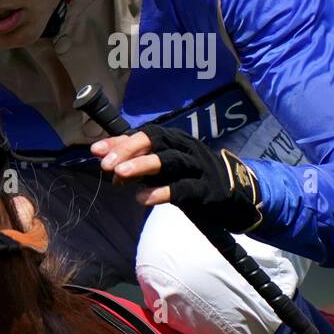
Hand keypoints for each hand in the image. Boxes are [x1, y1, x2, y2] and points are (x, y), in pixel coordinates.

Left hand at [90, 124, 262, 231]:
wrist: (237, 195)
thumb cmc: (194, 179)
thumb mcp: (166, 168)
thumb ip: (139, 164)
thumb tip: (106, 164)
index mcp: (177, 140)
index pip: (146, 134)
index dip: (120, 142)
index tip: (96, 151)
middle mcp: (188, 148)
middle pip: (158, 141)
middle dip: (129, 150)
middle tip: (106, 164)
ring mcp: (200, 168)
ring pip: (171, 160)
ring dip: (143, 166)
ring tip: (120, 176)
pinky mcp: (208, 190)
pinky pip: (185, 188)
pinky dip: (162, 192)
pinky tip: (142, 199)